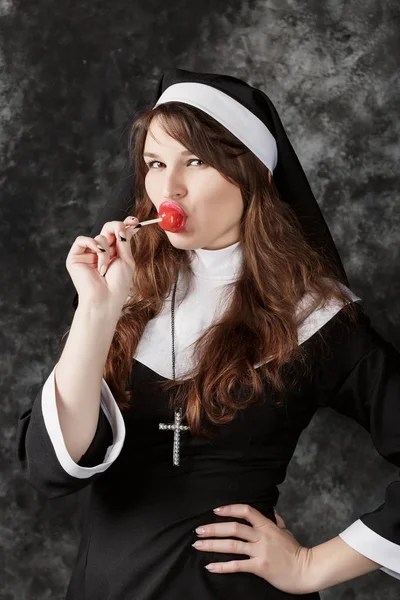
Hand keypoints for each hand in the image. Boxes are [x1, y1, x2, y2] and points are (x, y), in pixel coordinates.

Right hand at [66, 215, 140, 308]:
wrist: (106, 299)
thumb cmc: (118, 284)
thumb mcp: (127, 260)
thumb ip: (124, 241)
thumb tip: (125, 224)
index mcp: (115, 253)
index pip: (119, 233)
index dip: (126, 225)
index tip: (135, 221)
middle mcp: (101, 252)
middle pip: (108, 228)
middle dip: (116, 228)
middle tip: (121, 234)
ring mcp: (88, 254)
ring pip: (99, 236)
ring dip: (106, 251)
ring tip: (106, 268)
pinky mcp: (75, 257)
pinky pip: (82, 240)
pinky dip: (93, 246)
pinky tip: (98, 258)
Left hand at [193, 504, 313, 594]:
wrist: (307, 570)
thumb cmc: (297, 552)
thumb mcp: (287, 532)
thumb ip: (277, 522)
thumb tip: (273, 513)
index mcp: (267, 525)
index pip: (246, 510)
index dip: (229, 509)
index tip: (215, 510)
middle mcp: (262, 536)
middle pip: (233, 528)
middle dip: (213, 528)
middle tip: (198, 530)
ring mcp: (260, 551)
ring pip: (232, 545)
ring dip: (212, 544)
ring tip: (198, 545)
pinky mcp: (260, 567)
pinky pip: (238, 565)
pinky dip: (222, 566)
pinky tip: (210, 566)